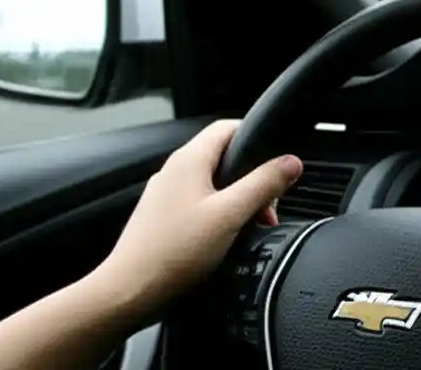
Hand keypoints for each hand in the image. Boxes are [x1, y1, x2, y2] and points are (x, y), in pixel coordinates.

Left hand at [89, 119, 302, 324]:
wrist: (129, 292)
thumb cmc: (174, 252)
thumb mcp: (230, 214)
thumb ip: (263, 185)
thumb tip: (291, 162)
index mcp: (189, 160)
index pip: (228, 128)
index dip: (256, 139)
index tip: (277, 164)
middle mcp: (174, 172)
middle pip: (224, 159)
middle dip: (252, 180)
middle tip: (267, 209)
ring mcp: (166, 196)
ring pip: (213, 185)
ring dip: (238, 202)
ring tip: (250, 228)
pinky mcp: (162, 219)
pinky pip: (199, 206)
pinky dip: (219, 216)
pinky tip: (226, 240)